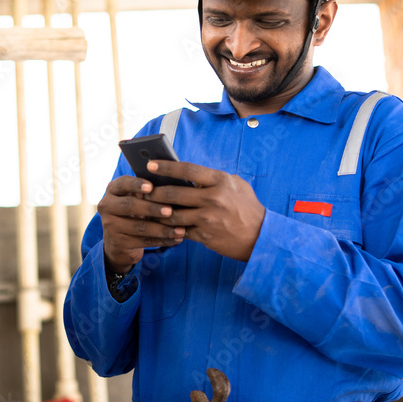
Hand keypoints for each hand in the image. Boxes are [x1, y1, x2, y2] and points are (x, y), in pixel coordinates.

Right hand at [98, 175, 185, 273]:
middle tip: (170, 210)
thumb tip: (174, 187)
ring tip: (179, 229)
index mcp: (112, 190)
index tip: (151, 187)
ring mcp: (110, 225)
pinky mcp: (118, 242)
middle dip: (152, 208)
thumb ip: (147, 191)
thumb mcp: (135, 198)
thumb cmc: (135, 211)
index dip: (136, 185)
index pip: (122, 184)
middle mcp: (107, 206)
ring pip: (138, 227)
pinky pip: (143, 242)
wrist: (118, 240)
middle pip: (129, 206)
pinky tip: (176, 239)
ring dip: (161, 229)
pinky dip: (162, 240)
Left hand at [145, 161, 265, 261]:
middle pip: (173, 193)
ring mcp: (208, 219)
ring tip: (146, 208)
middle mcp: (213, 198)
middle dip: (153, 192)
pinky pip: (180, 231)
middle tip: (142, 190)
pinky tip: (160, 225)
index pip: (187, 170)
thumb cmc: (247, 207)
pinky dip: (169, 228)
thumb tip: (187, 175)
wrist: (261, 236)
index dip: (166, 167)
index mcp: (220, 181)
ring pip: (172, 214)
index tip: (149, 164)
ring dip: (157, 212)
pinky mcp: (205, 236)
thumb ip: (212, 179)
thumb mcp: (235, 185)